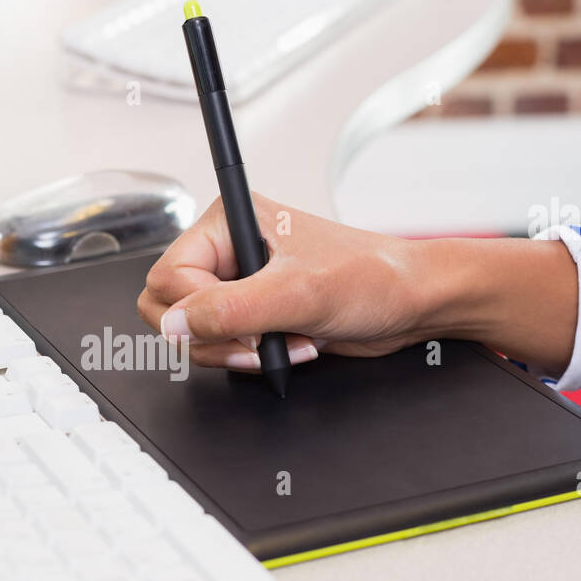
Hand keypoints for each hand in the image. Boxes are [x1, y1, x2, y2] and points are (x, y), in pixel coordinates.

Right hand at [138, 194, 436, 370]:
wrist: (412, 302)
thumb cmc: (372, 277)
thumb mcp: (298, 293)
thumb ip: (229, 308)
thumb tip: (175, 323)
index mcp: (228, 223)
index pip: (168, 277)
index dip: (198, 311)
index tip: (241, 326)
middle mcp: (227, 250)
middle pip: (169, 306)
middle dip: (211, 336)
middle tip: (254, 343)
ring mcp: (238, 284)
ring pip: (192, 332)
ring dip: (235, 351)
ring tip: (281, 343)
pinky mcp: (252, 314)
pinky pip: (221, 345)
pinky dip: (249, 358)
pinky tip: (288, 347)